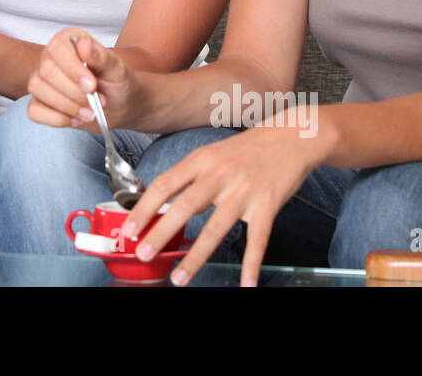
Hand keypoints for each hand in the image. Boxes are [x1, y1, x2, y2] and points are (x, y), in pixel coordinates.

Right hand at [27, 28, 142, 129]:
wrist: (120, 106)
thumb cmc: (118, 82)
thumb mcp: (117, 69)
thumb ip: (101, 57)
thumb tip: (84, 45)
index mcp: (69, 41)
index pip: (57, 48)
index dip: (72, 69)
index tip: (92, 86)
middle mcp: (52, 57)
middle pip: (46, 71)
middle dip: (73, 92)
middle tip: (97, 102)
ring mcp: (43, 80)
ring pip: (37, 89)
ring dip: (67, 107)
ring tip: (90, 113)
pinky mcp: (40, 101)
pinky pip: (34, 110)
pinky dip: (56, 119)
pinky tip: (75, 119)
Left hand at [121, 123, 319, 286]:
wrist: (291, 137)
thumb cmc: (246, 149)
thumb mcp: (211, 154)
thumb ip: (188, 176)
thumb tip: (160, 202)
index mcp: (201, 160)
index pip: (165, 184)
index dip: (145, 208)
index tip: (130, 228)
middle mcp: (220, 175)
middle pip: (185, 206)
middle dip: (161, 233)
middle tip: (143, 254)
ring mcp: (244, 191)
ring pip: (216, 228)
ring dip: (196, 257)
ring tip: (179, 278)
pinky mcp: (267, 205)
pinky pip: (257, 240)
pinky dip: (251, 265)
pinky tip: (246, 284)